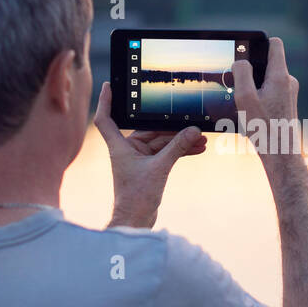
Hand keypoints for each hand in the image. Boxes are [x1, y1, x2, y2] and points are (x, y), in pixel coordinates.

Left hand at [94, 82, 206, 228]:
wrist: (137, 220)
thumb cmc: (137, 197)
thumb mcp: (160, 168)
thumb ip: (177, 148)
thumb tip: (194, 131)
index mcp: (119, 147)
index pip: (106, 118)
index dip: (106, 101)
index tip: (109, 86)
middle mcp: (127, 150)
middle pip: (148, 130)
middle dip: (171, 126)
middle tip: (192, 122)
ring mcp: (139, 159)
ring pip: (162, 142)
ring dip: (180, 140)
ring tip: (201, 138)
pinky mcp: (150, 168)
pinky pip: (167, 153)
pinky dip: (181, 151)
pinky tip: (198, 148)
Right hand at [231, 37, 301, 173]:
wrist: (281, 154)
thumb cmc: (263, 127)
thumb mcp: (245, 97)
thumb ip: (241, 73)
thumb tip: (240, 61)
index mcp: (280, 76)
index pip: (274, 44)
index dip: (259, 43)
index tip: (246, 52)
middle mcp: (288, 82)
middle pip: (267, 63)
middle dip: (251, 70)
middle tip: (238, 85)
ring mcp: (289, 93)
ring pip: (267, 79)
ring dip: (254, 87)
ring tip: (245, 104)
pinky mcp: (287, 104)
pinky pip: (270, 92)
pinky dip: (259, 98)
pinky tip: (252, 114)